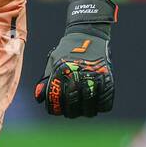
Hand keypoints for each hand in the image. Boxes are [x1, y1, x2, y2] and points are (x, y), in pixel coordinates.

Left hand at [33, 0, 115, 117]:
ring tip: (85, 109)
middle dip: (71, 112)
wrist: (87, 34)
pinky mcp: (107, 78)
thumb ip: (46, 81)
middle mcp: (76, 76)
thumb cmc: (66, 51)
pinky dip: (101, 106)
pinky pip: (105, 102)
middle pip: (73, 106)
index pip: (56, 101)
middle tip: (72, 112)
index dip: (55, 109)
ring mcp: (93, 78)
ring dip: (87, 111)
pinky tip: (97, 104)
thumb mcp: (52, 63)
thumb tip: (38, 99)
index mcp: (60, 73)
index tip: (58, 110)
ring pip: (90, 107)